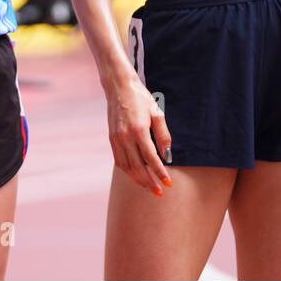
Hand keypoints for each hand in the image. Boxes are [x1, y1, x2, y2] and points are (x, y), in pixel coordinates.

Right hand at [106, 74, 172, 195]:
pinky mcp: (112, 139)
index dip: (160, 173)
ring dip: (138, 180)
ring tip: (149, 188)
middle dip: (149, 182)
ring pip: (127, 167)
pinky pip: (119, 161)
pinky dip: (128, 172)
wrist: (119, 87)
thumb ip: (163, 135)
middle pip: (138, 167)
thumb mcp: (157, 113)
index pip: (151, 158)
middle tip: (160, 192)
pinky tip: (136, 177)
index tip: (168, 184)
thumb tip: (168, 155)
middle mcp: (125, 137)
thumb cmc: (141, 98)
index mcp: (139, 130)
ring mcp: (116, 139)